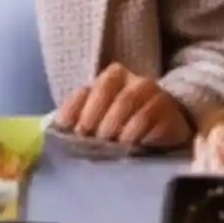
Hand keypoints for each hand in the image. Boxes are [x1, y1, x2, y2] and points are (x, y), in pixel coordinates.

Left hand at [54, 63, 193, 146]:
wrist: (165, 130)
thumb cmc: (126, 126)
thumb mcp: (102, 121)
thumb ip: (80, 120)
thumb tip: (56, 131)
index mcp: (112, 77)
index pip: (87, 89)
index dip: (74, 108)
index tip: (67, 128)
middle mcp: (132, 80)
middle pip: (106, 89)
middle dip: (92, 115)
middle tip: (87, 137)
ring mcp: (152, 92)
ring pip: (126, 101)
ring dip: (112, 123)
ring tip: (107, 142)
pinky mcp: (167, 109)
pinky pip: (146, 117)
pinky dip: (132, 132)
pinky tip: (128, 144)